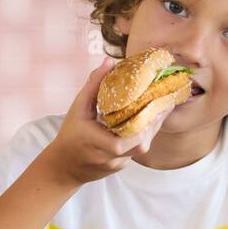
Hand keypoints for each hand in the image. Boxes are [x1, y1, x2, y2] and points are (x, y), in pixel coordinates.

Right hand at [38, 59, 177, 186]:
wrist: (63, 167)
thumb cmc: (69, 134)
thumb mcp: (78, 108)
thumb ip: (93, 86)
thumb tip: (109, 61)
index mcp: (101, 144)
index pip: (131, 138)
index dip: (146, 125)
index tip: (156, 107)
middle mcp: (112, 157)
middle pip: (142, 144)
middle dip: (154, 125)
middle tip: (165, 105)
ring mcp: (117, 164)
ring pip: (142, 148)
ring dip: (151, 130)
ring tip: (161, 110)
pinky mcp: (120, 167)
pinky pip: (135, 151)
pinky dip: (141, 136)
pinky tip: (147, 122)